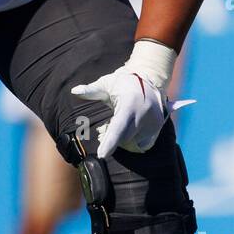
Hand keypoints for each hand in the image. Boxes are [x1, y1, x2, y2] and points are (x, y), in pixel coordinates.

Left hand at [71, 66, 191, 158]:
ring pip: (133, 142)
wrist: (149, 78)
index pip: (118, 128)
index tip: (101, 155)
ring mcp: (153, 122)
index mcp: (129, 104)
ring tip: (122, 123)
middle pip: (124, 138)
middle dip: (113, 138)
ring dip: (125, 139)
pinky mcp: (158, 127)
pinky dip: (135, 140)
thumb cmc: (122, 83)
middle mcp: (143, 114)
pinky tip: (131, 129)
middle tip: (107, 126)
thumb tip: (74, 91)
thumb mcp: (106, 84)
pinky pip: (143, 143)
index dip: (109, 143)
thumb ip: (91, 90)